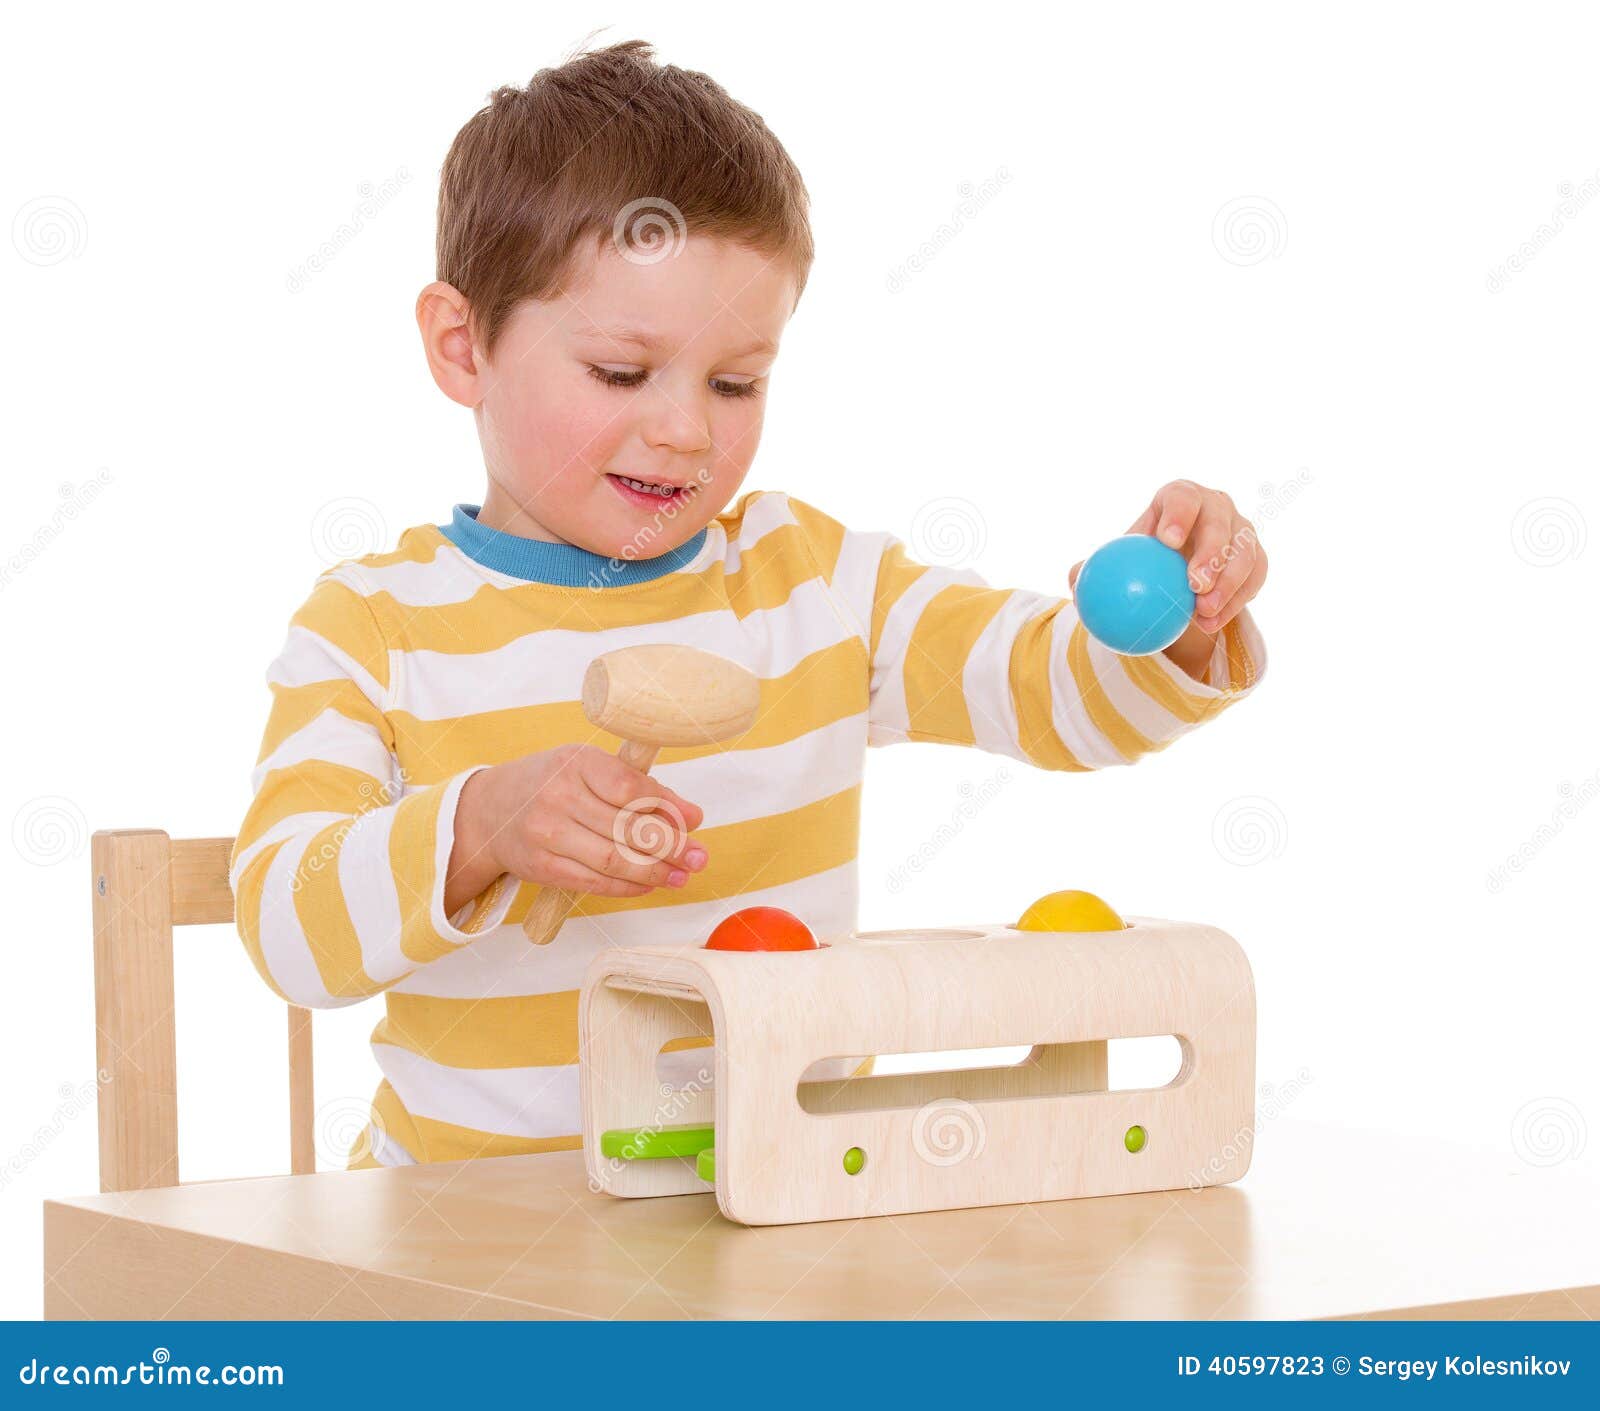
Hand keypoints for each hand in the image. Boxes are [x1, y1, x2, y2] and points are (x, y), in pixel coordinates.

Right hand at [445, 745, 706, 914]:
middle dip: (672, 847)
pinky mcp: (543, 867)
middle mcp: (559, 796)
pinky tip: (651, 884)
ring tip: (683, 876)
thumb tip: (691, 816)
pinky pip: (595, 882)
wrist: (490, 811)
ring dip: (656, 872)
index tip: (695, 820)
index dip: (667, 806)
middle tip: (700, 857)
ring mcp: (548, 834)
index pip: (630, 787)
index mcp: (576, 762)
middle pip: (627, 828)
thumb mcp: (589, 769)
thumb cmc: (553, 783)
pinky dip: (629, 886)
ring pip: (614, 860)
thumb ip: (637, 787)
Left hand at [1069, 480, 1266, 679]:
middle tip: (1193, 584)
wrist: (1172, 579)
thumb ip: (1092, 569)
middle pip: (1220, 523)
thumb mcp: (1114, 565)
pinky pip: (1255, 579)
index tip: (1167, 542)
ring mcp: (1241, 530)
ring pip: (1244, 553)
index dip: (1179, 513)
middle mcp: (1215, 506)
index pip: (1182, 497)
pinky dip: (1236, 602)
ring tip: (1204, 612)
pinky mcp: (1256, 558)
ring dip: (1228, 585)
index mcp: (1178, 497)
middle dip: (1211, 551)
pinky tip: (1212, 624)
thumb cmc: (1137, 564)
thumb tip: (1073, 579)